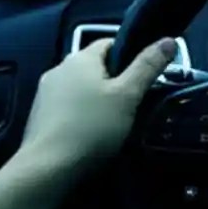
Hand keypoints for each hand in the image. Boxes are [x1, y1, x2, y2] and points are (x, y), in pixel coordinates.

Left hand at [15, 37, 176, 175]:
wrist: (49, 168)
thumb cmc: (92, 127)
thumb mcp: (128, 96)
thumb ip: (148, 66)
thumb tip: (168, 40)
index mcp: (80, 58)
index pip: (109, 42)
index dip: (130, 54)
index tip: (144, 76)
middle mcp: (58, 69)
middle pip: (94, 67)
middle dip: (113, 80)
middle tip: (132, 102)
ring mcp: (45, 93)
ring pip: (79, 87)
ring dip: (95, 98)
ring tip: (113, 121)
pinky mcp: (38, 115)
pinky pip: (67, 106)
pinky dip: (80, 114)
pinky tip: (90, 133)